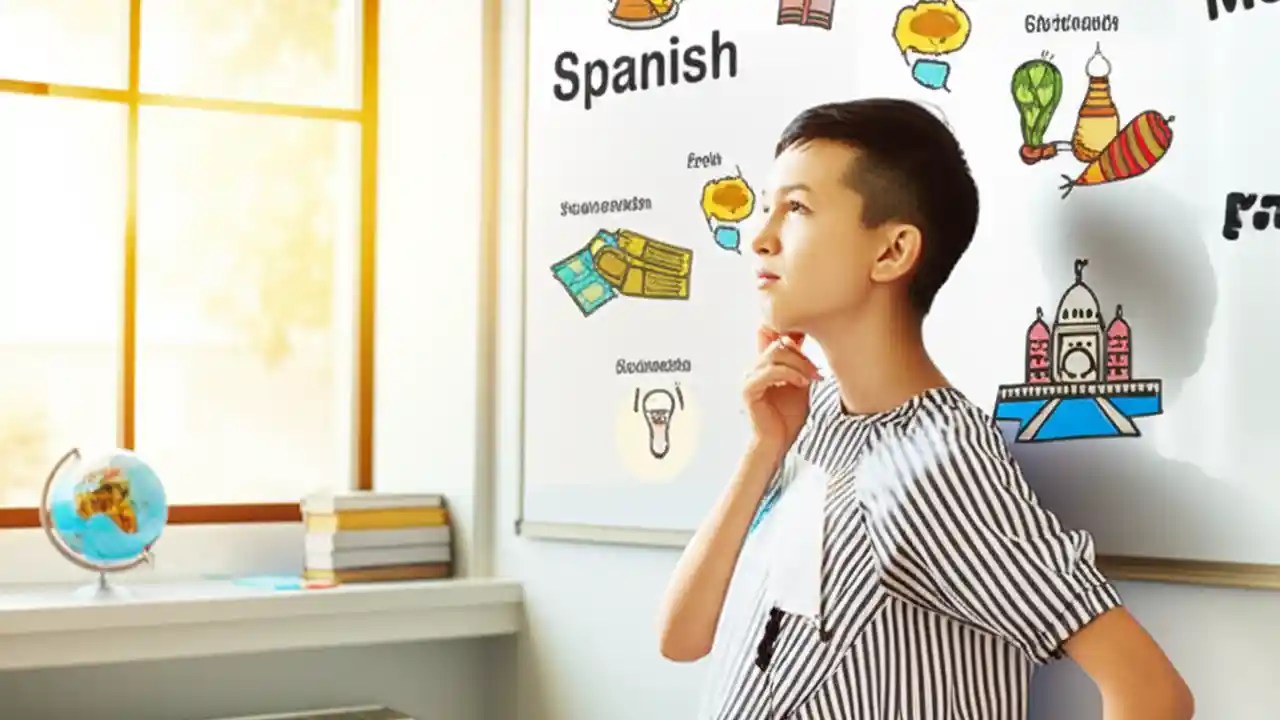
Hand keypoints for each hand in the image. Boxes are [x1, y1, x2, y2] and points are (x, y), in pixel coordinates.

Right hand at [743, 328, 819, 455]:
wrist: (779, 442)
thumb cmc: (789, 417)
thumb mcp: (800, 383)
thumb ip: (800, 364)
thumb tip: (811, 341)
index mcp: (763, 365)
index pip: (768, 332)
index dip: (788, 329)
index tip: (809, 337)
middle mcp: (753, 368)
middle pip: (777, 343)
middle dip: (801, 354)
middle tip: (816, 371)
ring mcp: (749, 377)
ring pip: (775, 353)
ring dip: (799, 364)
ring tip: (812, 377)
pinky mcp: (749, 389)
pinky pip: (771, 371)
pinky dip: (790, 374)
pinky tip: (802, 383)